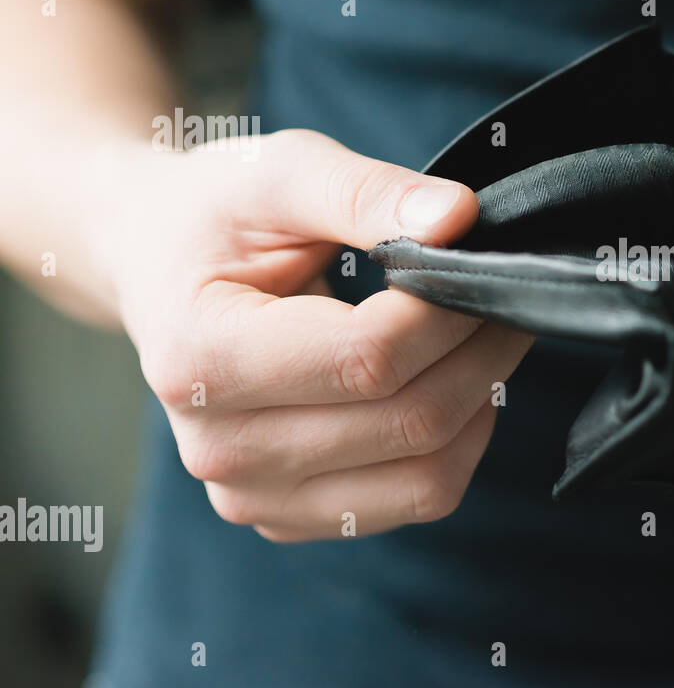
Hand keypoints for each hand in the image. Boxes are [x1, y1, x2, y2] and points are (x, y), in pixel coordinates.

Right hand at [101, 129, 532, 541]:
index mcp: (201, 357)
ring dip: (481, 401)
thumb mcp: (281, 171)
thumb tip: (459, 220)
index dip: (445, 313)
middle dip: (479, 352)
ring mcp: (254, 497)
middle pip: (408, 422)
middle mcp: (221, 449)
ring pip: (427, 477)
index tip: (475, 267)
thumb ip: (367, 192)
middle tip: (501, 296)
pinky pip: (417, 498)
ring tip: (484, 335)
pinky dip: (460, 441)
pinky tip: (449, 379)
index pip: (368, 360)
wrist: (157, 265)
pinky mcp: (292, 516)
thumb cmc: (219, 213)